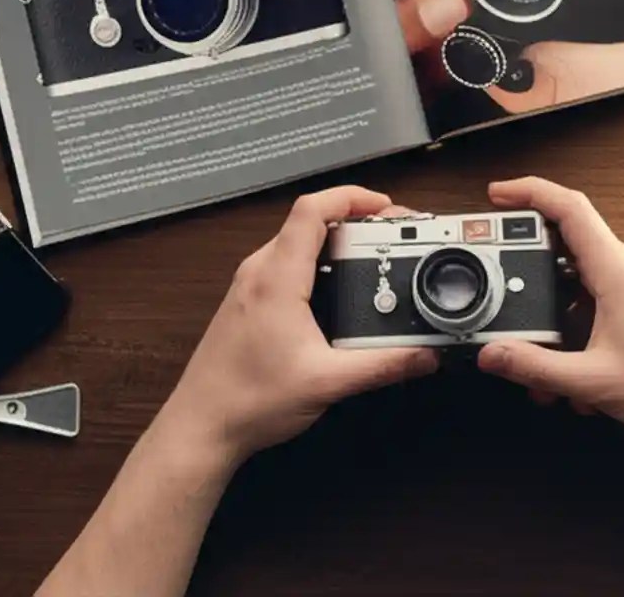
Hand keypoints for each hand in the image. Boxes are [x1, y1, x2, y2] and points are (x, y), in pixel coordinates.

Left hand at [166, 187, 438, 461]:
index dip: (352, 197)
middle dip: (355, 220)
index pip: (312, 209)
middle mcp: (259, 273)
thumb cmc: (247, 401)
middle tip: (390, 236)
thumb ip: (383, 366)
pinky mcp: (248, 303)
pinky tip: (339, 291)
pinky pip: (286, 265)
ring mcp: (250, 286)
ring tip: (371, 259)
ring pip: (297, 243)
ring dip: (335, 243)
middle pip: (310, 221)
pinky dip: (318, 264)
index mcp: (276, 279)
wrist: (201, 426)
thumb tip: (422, 355)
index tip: (386, 207)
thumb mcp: (328, 382)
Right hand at [478, 178, 623, 435]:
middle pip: (565, 250)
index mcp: (617, 270)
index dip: (530, 191)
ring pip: (580, 285)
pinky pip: (599, 299)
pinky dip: (579, 331)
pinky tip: (578, 375)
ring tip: (548, 372)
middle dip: (531, 286)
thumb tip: (492, 354)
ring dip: (557, 322)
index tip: (498, 193)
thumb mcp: (593, 380)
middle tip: (509, 314)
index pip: (570, 208)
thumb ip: (536, 367)